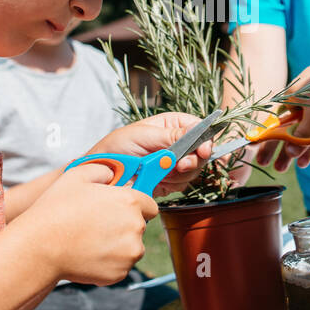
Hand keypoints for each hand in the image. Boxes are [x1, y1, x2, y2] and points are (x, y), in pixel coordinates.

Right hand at [23, 162, 158, 285]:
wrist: (39, 247)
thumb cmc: (56, 210)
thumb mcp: (77, 175)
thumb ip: (103, 170)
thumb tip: (113, 174)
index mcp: (130, 202)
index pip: (149, 205)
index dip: (135, 207)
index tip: (119, 210)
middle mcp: (135, 227)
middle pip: (139, 227)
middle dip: (124, 226)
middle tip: (97, 225)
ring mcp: (129, 253)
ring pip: (131, 248)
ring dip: (118, 245)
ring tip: (90, 240)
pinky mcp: (119, 273)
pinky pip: (120, 266)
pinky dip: (108, 263)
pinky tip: (88, 254)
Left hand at [90, 112, 215, 197]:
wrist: (104, 173)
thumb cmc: (117, 146)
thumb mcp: (143, 135)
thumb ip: (171, 135)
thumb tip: (196, 130)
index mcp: (172, 125)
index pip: (199, 128)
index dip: (205, 139)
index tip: (203, 149)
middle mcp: (177, 143)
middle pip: (201, 152)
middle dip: (193, 160)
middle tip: (180, 165)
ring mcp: (174, 163)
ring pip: (194, 170)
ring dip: (179, 173)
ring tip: (160, 172)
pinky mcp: (170, 180)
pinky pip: (183, 184)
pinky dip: (172, 184)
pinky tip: (159, 180)